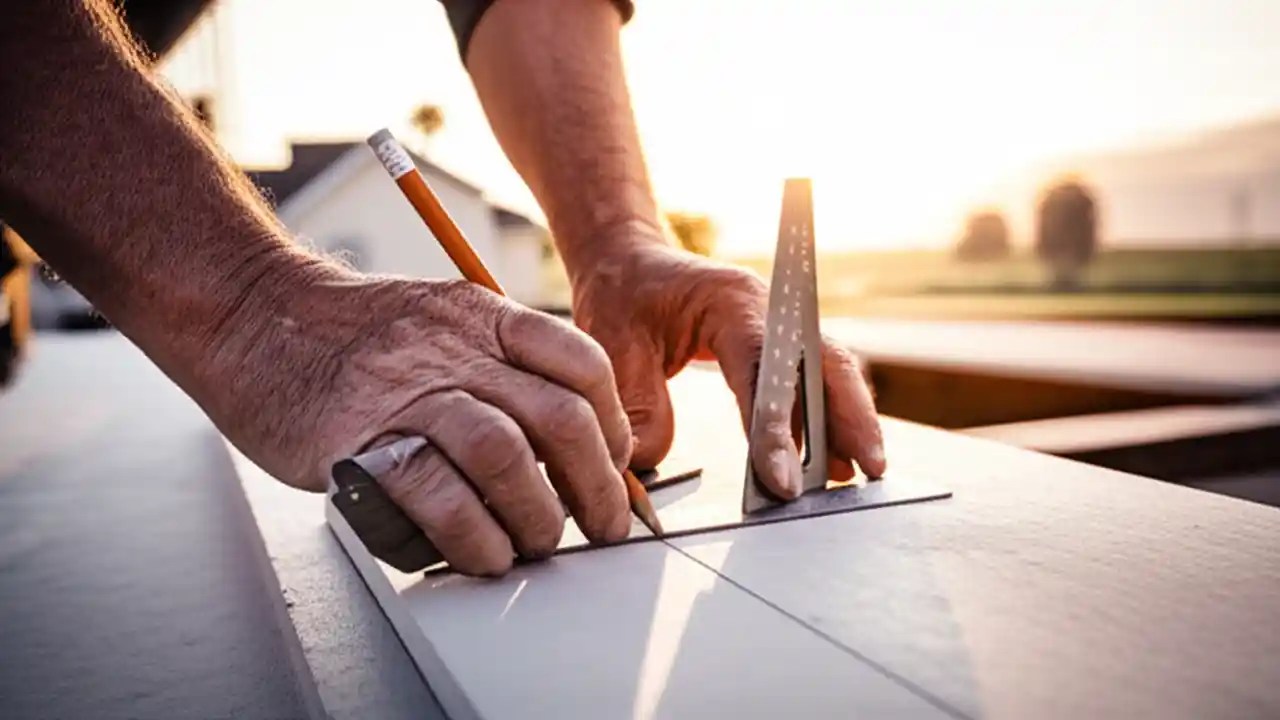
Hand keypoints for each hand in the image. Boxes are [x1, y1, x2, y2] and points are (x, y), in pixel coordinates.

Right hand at [195, 263, 632, 576]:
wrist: (250, 314)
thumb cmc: (350, 334)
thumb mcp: (439, 320)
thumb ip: (499, 366)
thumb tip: (568, 442)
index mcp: (481, 315)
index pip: (582, 364)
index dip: (615, 426)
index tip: (616, 467)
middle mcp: (452, 349)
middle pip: (559, 419)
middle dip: (597, 487)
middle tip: (603, 526)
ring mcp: (405, 392)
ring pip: (507, 457)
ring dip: (538, 516)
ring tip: (538, 544)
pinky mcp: (359, 440)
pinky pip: (439, 496)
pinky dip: (476, 536)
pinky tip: (484, 553)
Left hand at [571, 237, 885, 498]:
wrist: (628, 260)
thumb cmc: (622, 295)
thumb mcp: (612, 346)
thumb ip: (636, 407)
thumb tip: (649, 465)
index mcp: (730, 302)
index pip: (764, 368)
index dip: (775, 427)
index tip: (781, 480)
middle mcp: (769, 310)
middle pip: (824, 362)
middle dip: (851, 416)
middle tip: (869, 467)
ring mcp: (779, 326)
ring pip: (829, 374)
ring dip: (847, 423)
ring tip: (858, 473)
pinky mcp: (776, 347)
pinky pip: (813, 383)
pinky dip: (826, 421)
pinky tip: (832, 462)